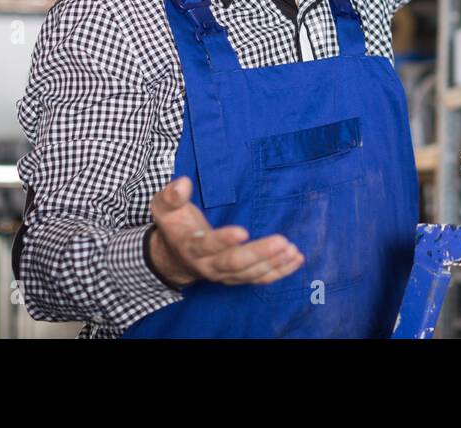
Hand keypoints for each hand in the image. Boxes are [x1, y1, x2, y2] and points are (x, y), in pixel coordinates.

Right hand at [147, 175, 303, 287]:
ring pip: (250, 273)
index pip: (208, 245)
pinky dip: (279, 271)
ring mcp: (224, 275)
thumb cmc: (175, 226)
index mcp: (191, 247)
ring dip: (273, 262)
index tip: (243, 232)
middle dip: (259, 253)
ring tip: (292, 250)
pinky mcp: (237, 278)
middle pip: (234, 263)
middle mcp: (208, 265)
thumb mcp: (164, 208)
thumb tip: (183, 183)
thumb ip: (172, 196)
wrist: (173, 258)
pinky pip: (259, 278)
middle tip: (281, 241)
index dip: (224, 240)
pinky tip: (296, 259)